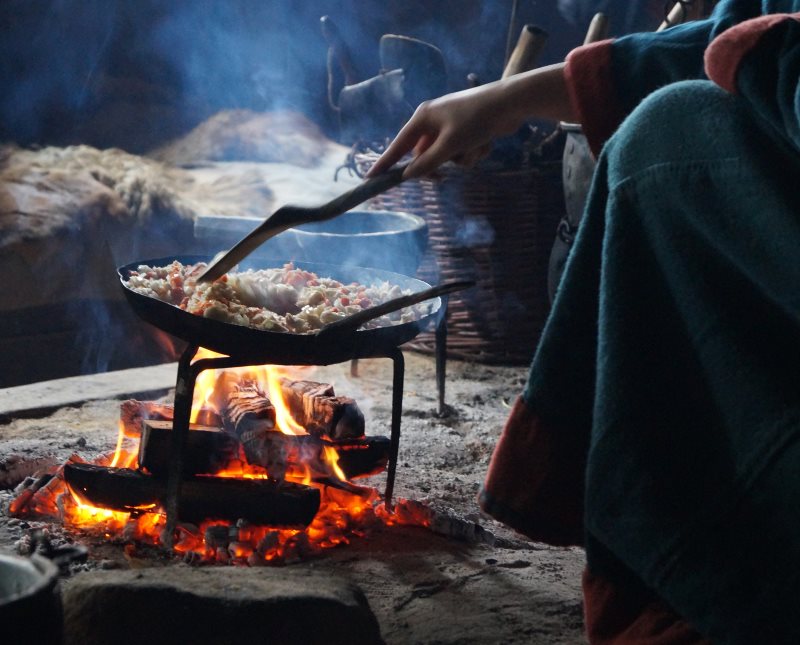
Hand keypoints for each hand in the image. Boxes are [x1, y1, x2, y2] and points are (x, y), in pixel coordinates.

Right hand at [366, 82, 518, 179]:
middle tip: (444, 174)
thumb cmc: (476, 120)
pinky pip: (462, 152)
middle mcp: (433, 120)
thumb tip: (408, 176)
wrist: (510, 104)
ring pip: (447, 157)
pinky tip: (486, 143)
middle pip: (424, 155)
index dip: (385, 163)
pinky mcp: (467, 131)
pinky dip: (473, 153)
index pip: (398, 145)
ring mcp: (451, 125)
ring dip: (462, 159)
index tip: (371, 177)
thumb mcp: (450, 145)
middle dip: (438, 164)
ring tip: (476, 147)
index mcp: (423, 118)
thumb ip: (428, 163)